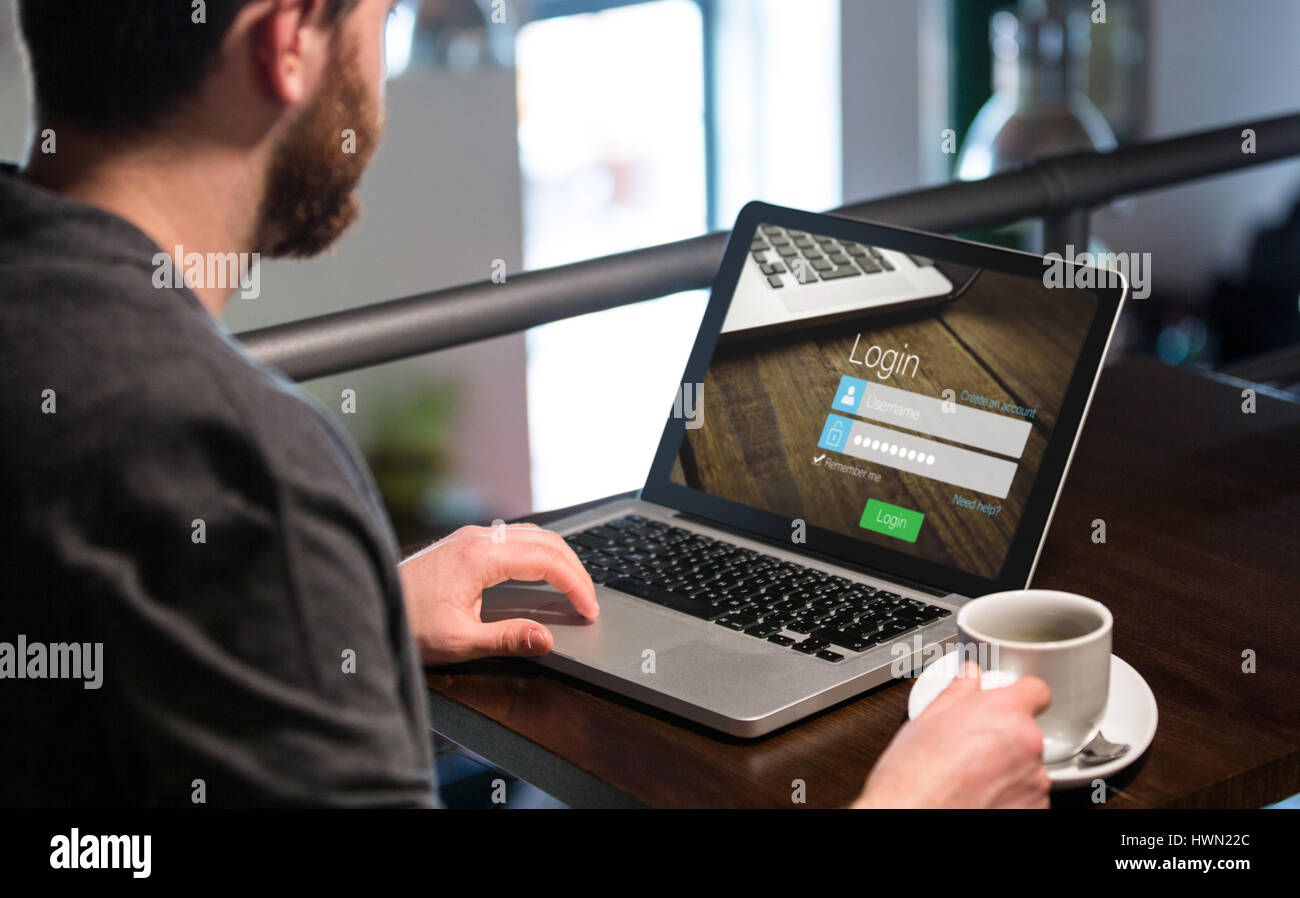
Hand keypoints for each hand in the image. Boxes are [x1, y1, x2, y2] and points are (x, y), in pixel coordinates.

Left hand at [398, 523, 597, 665]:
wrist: (367, 605)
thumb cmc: (407, 624)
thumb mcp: (458, 641)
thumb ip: (507, 639)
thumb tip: (546, 639)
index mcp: (480, 557)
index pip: (547, 561)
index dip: (576, 585)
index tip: (589, 609)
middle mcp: (477, 537)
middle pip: (546, 540)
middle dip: (575, 568)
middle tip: (589, 600)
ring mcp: (470, 535)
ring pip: (532, 533)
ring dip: (558, 557)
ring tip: (573, 586)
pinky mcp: (463, 541)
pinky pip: (514, 536)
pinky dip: (539, 551)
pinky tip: (541, 571)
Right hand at [853, 662, 1051, 808]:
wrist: (912, 814)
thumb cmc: (914, 777)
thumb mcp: (925, 722)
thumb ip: (957, 693)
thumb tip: (967, 675)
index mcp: (1003, 711)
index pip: (1035, 690)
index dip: (1021, 696)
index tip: (1009, 705)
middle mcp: (1026, 743)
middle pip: (1026, 732)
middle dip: (1003, 737)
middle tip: (970, 748)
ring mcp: (1033, 780)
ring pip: (1027, 766)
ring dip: (1007, 769)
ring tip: (970, 777)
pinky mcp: (1035, 808)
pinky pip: (1028, 795)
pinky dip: (1009, 796)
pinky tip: (979, 795)